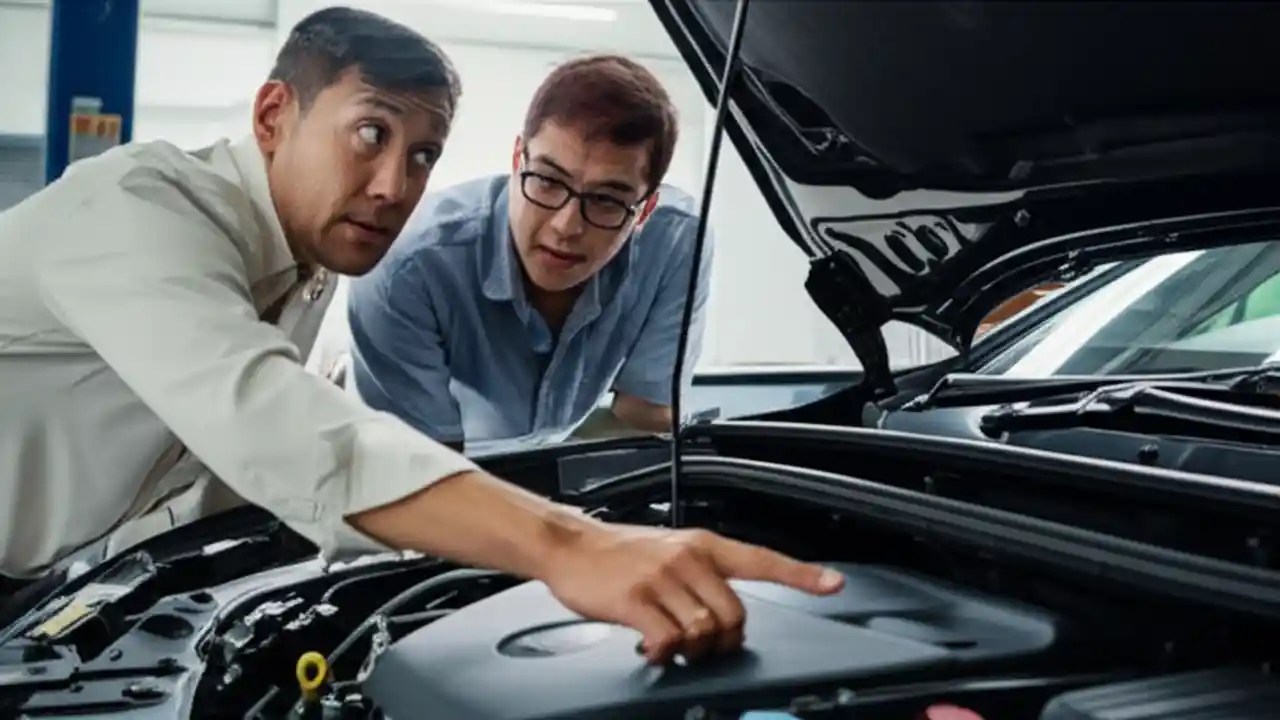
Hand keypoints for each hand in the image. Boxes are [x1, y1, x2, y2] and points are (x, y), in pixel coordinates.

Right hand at [541, 523, 843, 664]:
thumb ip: (703, 578)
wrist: (571, 545)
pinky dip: (664, 654)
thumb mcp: (671, 552)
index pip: (763, 559)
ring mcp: (663, 577)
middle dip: (723, 642)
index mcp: (705, 544)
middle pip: (735, 615)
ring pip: (705, 631)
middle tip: (701, 646)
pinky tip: (651, 647)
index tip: (833, 584)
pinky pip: (670, 640)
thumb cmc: (622, 554)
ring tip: (672, 645)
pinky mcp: (637, 598)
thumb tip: (725, 621)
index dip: (801, 574)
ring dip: (692, 651)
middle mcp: (689, 557)